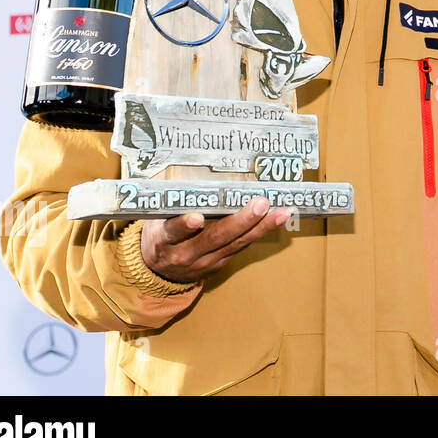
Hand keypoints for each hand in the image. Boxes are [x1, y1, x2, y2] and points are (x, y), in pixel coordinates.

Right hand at [141, 196, 290, 283]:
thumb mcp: (155, 220)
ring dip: (261, 227)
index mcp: (164, 240)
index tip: (195, 218)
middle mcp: (185, 254)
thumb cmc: (160, 235)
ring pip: (236, 244)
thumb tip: (185, 164)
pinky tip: (278, 218)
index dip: (183, 226)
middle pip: (214, 238)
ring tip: (281, 213)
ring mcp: (206, 262)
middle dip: (239, 222)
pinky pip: (242, 246)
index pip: (172, 233)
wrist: (159, 273)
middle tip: (260, 205)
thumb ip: (171, 202)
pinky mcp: (221, 263)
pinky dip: (261, 231)